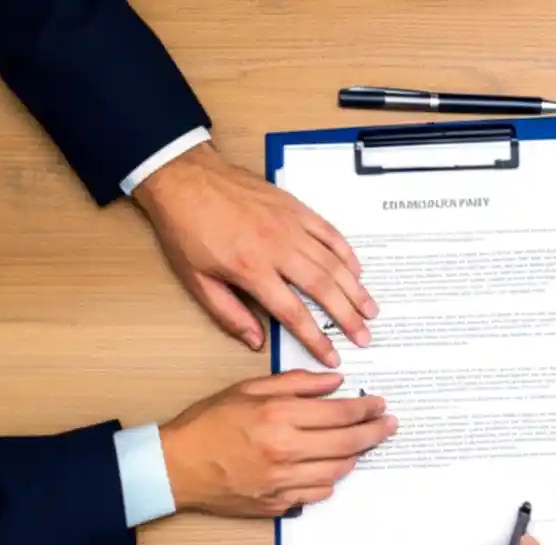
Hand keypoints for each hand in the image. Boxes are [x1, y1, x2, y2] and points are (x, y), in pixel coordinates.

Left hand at [134, 142, 377, 366]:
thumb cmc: (186, 228)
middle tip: (365, 336)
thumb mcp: (196, 279)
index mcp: (251, 269)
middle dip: (348, 316)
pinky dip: (346, 252)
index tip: (332, 355)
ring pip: (332, 262)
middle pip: (323, 288)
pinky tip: (356, 270)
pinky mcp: (294, 208)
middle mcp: (277, 247)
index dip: (316, 338)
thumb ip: (228, 313)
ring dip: (355, 288)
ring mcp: (289, 225)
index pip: (293, 313)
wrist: (184, 178)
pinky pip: (328, 232)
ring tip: (371, 309)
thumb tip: (255, 341)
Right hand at [158, 370, 396, 516]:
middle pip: (348, 443)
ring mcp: (282, 481)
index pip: (340, 412)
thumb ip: (297, 383)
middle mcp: (285, 450)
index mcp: (278, 416)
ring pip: (338, 470)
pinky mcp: (278, 503)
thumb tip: (335, 381)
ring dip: (356, 456)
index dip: (367, 408)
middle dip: (375, 433)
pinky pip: (318, 492)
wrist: (176, 466)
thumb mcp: (249, 389)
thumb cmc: (208, 423)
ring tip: (362, 444)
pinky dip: (330, 478)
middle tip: (388, 425)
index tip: (380, 405)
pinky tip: (330, 466)